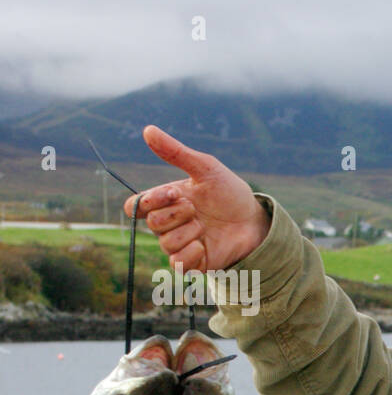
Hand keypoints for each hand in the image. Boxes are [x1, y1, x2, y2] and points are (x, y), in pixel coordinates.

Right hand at [123, 125, 270, 272]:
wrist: (255, 221)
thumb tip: (148, 130)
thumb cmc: (230, 194)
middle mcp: (169, 223)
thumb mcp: (206, 169)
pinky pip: (177, 264)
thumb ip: (176, 153)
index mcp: (166, 201)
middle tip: (197, 210)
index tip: (175, 193)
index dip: (149, 201)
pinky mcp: (193, 262)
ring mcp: (181, 243)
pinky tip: (205, 245)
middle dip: (177, 214)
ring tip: (206, 227)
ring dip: (189, 232)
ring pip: (166, 243)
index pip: (135, 206)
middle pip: (152, 223)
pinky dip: (191, 254)